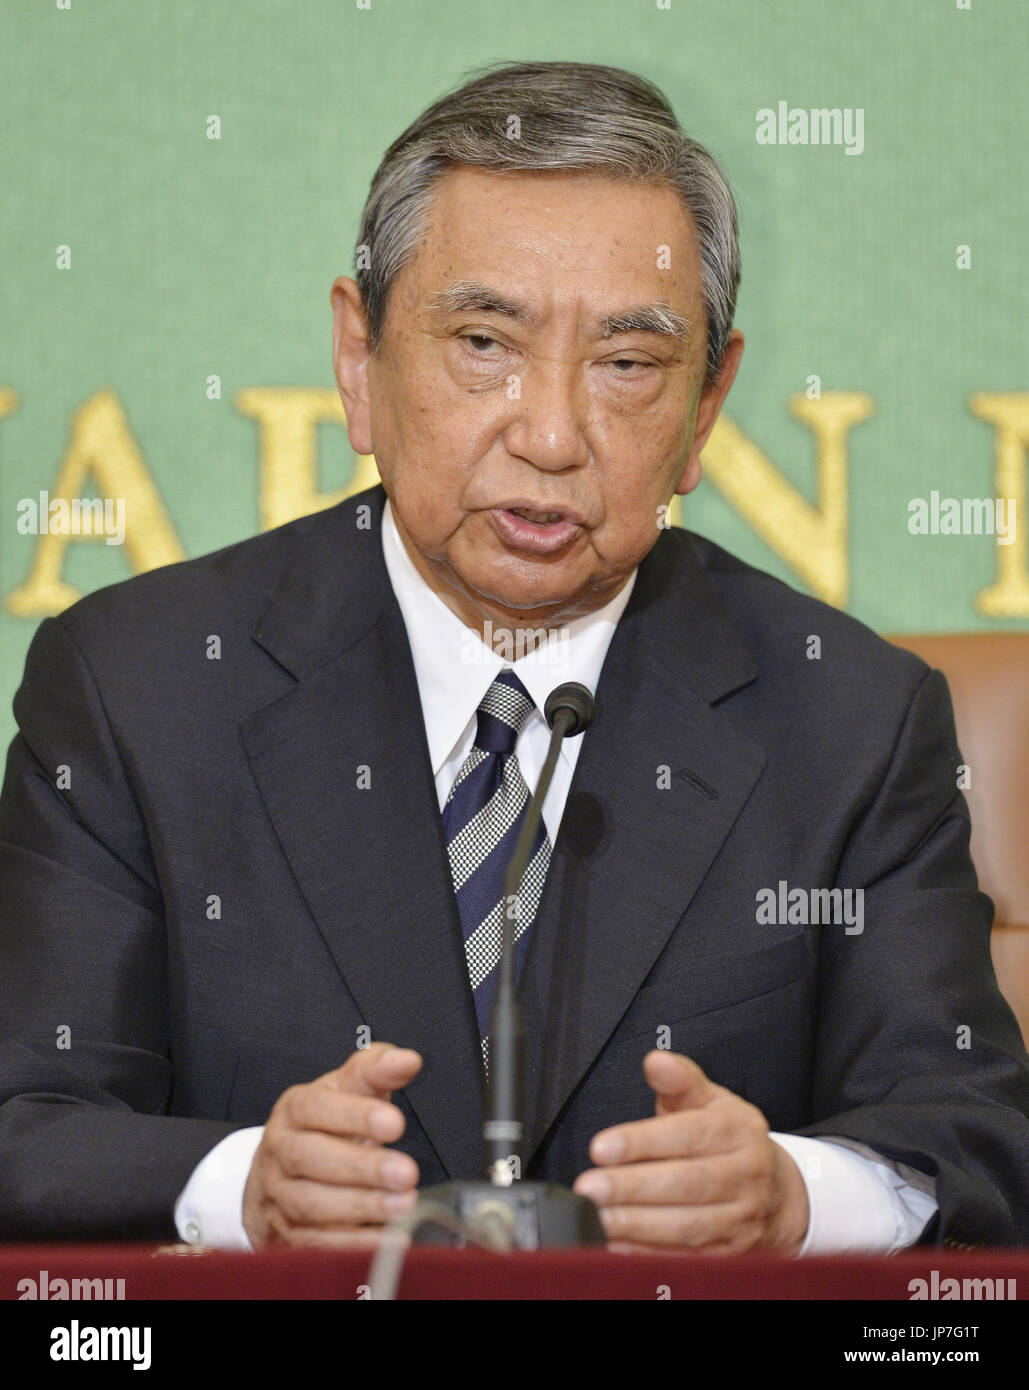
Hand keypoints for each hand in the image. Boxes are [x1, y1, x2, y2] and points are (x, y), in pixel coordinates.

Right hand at [243, 1042, 421, 1248]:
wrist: (275, 1174)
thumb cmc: (322, 1126)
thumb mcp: (344, 1090)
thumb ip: (375, 1070)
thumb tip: (407, 1060)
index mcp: (294, 1110)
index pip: (316, 1109)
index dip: (354, 1116)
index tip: (395, 1123)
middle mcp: (281, 1151)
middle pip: (311, 1159)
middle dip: (362, 1168)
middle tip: (406, 1173)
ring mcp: (279, 1195)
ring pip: (311, 1204)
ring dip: (361, 1207)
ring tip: (404, 1205)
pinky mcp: (287, 1234)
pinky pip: (316, 1242)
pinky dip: (353, 1243)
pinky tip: (388, 1238)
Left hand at [572, 1050, 808, 1254]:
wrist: (779, 1195)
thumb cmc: (731, 1142)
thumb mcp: (712, 1101)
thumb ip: (680, 1080)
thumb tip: (655, 1061)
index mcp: (738, 1130)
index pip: (688, 1135)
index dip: (642, 1142)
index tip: (601, 1147)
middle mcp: (745, 1175)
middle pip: (687, 1183)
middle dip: (633, 1187)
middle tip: (590, 1187)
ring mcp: (742, 1218)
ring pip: (689, 1226)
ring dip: (638, 1225)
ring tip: (599, 1217)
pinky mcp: (732, 1254)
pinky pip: (689, 1257)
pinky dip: (651, 1254)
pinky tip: (619, 1245)